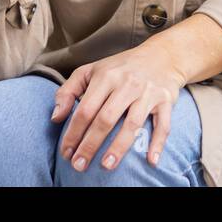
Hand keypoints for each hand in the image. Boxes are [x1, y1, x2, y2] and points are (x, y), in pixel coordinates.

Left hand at [51, 42, 186, 172]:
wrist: (162, 55)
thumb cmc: (120, 68)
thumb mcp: (90, 71)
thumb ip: (68, 91)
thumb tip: (56, 118)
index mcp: (106, 76)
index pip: (85, 109)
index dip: (73, 133)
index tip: (66, 153)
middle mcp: (127, 84)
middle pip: (106, 119)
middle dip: (90, 145)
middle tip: (79, 165)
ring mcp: (148, 92)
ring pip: (132, 123)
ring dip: (119, 147)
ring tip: (106, 166)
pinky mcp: (165, 100)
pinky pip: (163, 124)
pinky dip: (158, 142)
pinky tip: (151, 161)